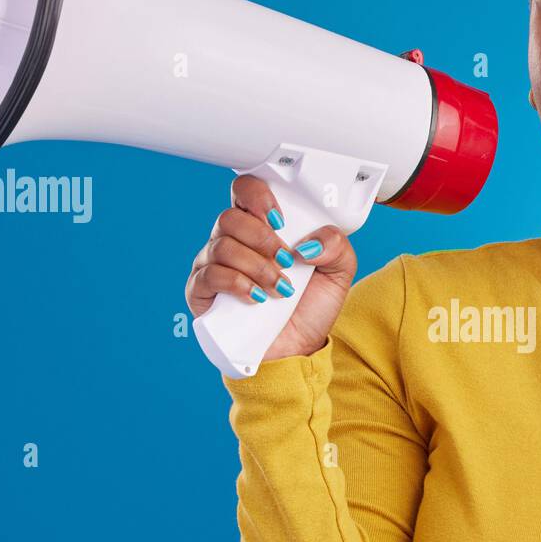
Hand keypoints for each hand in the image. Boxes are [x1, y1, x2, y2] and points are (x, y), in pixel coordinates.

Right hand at [185, 174, 356, 361]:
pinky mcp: (202, 292)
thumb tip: (309, 241)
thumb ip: (335, 245)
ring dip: (257, 266)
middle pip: (230, 217)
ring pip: (222, 245)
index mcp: (261, 227)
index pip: (245, 190)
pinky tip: (258, 298)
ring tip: (280, 288)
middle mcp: (233, 241)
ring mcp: (214, 264)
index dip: (258, 196)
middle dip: (263, 238)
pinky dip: (237, 283)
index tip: (281, 219)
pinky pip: (209, 275)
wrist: (298, 350)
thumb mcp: (338, 273)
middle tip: (286, 261)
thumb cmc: (310, 309)